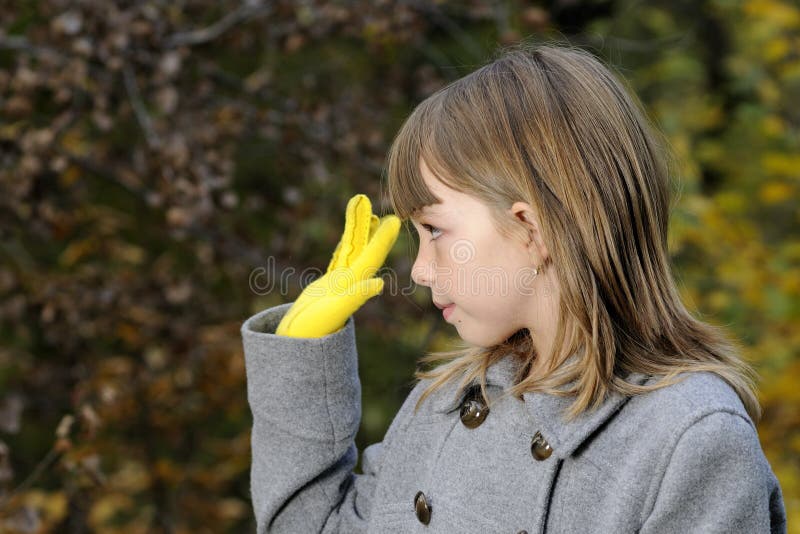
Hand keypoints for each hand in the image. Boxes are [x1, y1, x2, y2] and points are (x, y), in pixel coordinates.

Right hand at [275, 194, 399, 337]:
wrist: (300, 340)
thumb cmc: (315, 328)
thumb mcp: (335, 311)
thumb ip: (356, 296)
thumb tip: (379, 283)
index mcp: (354, 284)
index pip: (371, 257)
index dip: (382, 239)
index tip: (394, 220)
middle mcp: (351, 280)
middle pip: (362, 247)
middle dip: (369, 225)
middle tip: (376, 202)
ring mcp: (340, 280)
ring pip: (350, 248)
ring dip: (357, 228)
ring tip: (361, 203)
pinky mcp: (329, 282)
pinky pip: (339, 256)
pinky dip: (345, 243)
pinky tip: (352, 232)